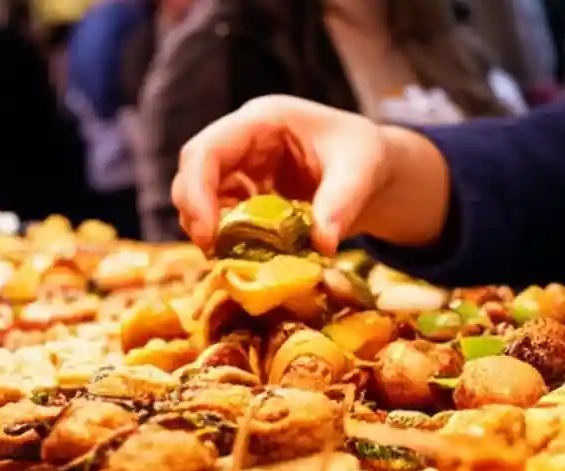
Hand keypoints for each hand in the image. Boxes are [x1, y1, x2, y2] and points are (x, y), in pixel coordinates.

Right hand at [171, 95, 449, 254]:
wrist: (372, 167)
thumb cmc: (364, 154)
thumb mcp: (361, 171)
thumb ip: (341, 203)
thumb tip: (322, 245)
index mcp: (263, 120)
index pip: (207, 150)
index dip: (196, 190)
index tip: (207, 234)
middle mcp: (243, 140)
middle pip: (192, 173)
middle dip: (195, 214)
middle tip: (212, 253)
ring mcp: (241, 166)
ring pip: (200, 196)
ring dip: (208, 228)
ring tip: (230, 256)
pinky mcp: (245, 191)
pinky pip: (221, 214)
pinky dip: (226, 236)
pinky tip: (245, 253)